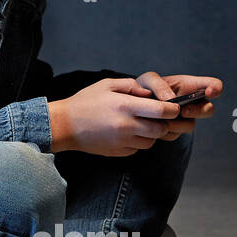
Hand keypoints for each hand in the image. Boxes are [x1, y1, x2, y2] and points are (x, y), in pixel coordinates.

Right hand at [51, 77, 182, 156]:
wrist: (63, 125)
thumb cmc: (84, 103)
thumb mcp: (106, 85)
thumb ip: (131, 85)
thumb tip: (149, 93)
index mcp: (125, 106)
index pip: (162, 111)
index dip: (173, 109)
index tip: (173, 107)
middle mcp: (127, 125)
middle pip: (162, 129)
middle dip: (164, 123)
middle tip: (157, 116)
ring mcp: (123, 141)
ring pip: (151, 141)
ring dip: (151, 133)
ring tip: (139, 124)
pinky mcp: (118, 152)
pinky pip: (138, 148)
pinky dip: (138, 141)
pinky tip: (127, 133)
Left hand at [133, 72, 223, 140]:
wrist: (132, 106)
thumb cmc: (144, 88)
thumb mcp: (148, 80)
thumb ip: (158, 85)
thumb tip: (170, 98)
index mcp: (190, 86)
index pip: (213, 85)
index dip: (215, 88)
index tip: (209, 92)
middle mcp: (191, 103)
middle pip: (208, 110)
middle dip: (198, 112)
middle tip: (183, 111)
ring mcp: (184, 119)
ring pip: (189, 125)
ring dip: (176, 123)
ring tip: (160, 119)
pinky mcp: (174, 131)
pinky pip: (174, 134)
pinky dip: (163, 131)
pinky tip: (152, 124)